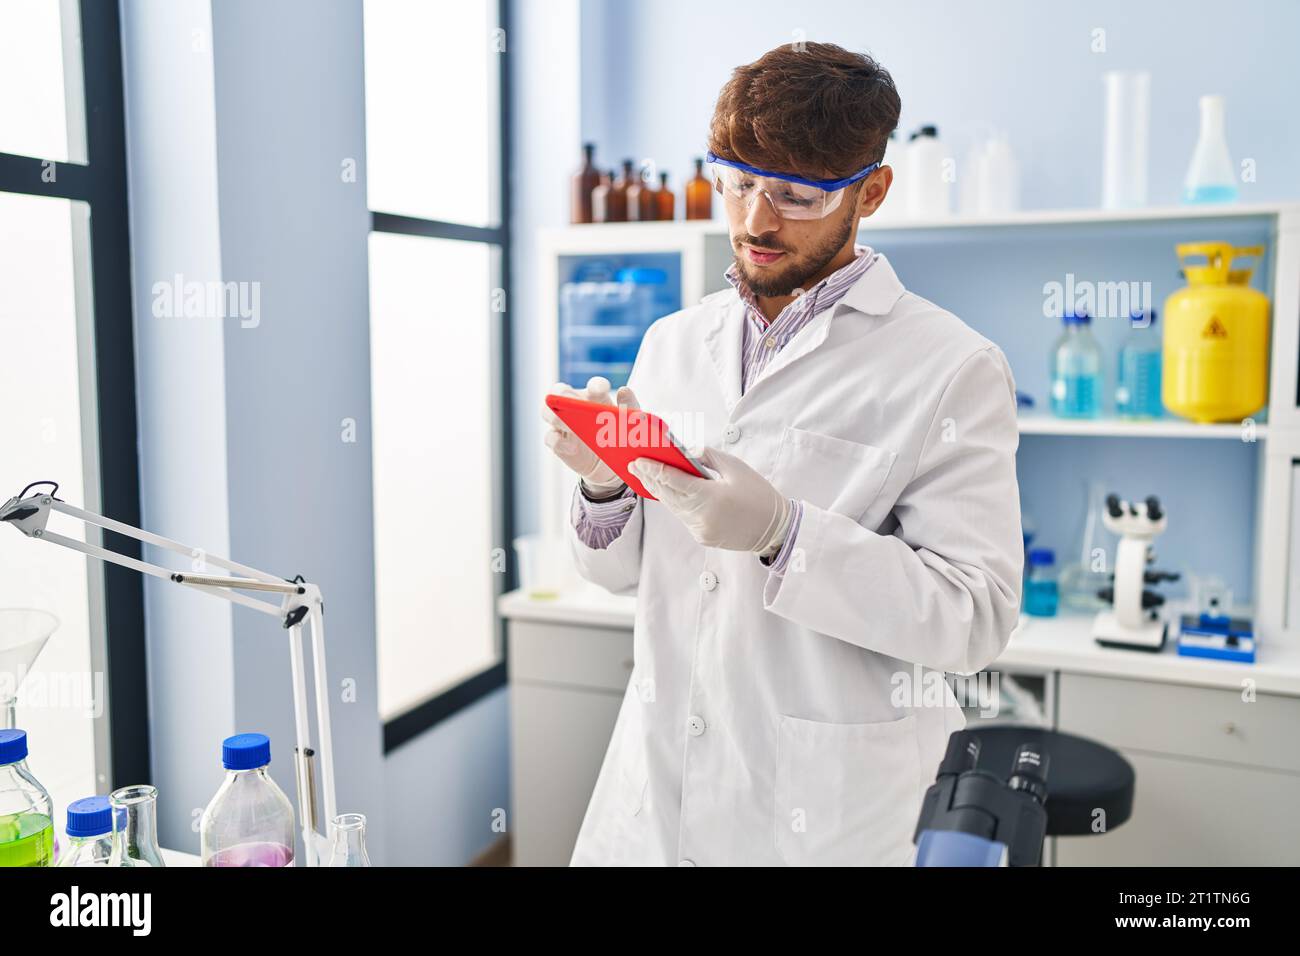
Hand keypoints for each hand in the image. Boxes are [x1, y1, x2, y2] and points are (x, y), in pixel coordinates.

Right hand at [542, 377, 639, 494]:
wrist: (609, 466)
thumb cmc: (618, 438)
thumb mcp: (631, 424)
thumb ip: (631, 407)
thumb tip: (624, 390)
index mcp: (597, 397)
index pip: (594, 385)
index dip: (596, 385)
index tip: (600, 390)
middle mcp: (575, 405)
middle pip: (559, 391)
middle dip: (563, 394)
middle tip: (571, 403)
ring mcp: (563, 423)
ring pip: (547, 411)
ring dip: (555, 416)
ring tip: (569, 426)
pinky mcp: (558, 442)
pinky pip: (550, 438)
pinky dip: (559, 442)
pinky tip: (572, 448)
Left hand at [629, 447, 790, 554]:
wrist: (775, 528)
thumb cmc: (758, 493)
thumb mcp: (735, 467)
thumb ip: (707, 457)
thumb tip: (685, 451)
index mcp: (710, 496)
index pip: (673, 480)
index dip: (653, 469)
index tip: (639, 460)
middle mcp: (701, 516)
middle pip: (667, 494)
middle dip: (649, 478)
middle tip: (634, 465)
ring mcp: (700, 529)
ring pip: (672, 507)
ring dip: (658, 491)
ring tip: (645, 476)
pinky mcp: (702, 537)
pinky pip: (682, 516)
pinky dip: (673, 503)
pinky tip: (664, 492)